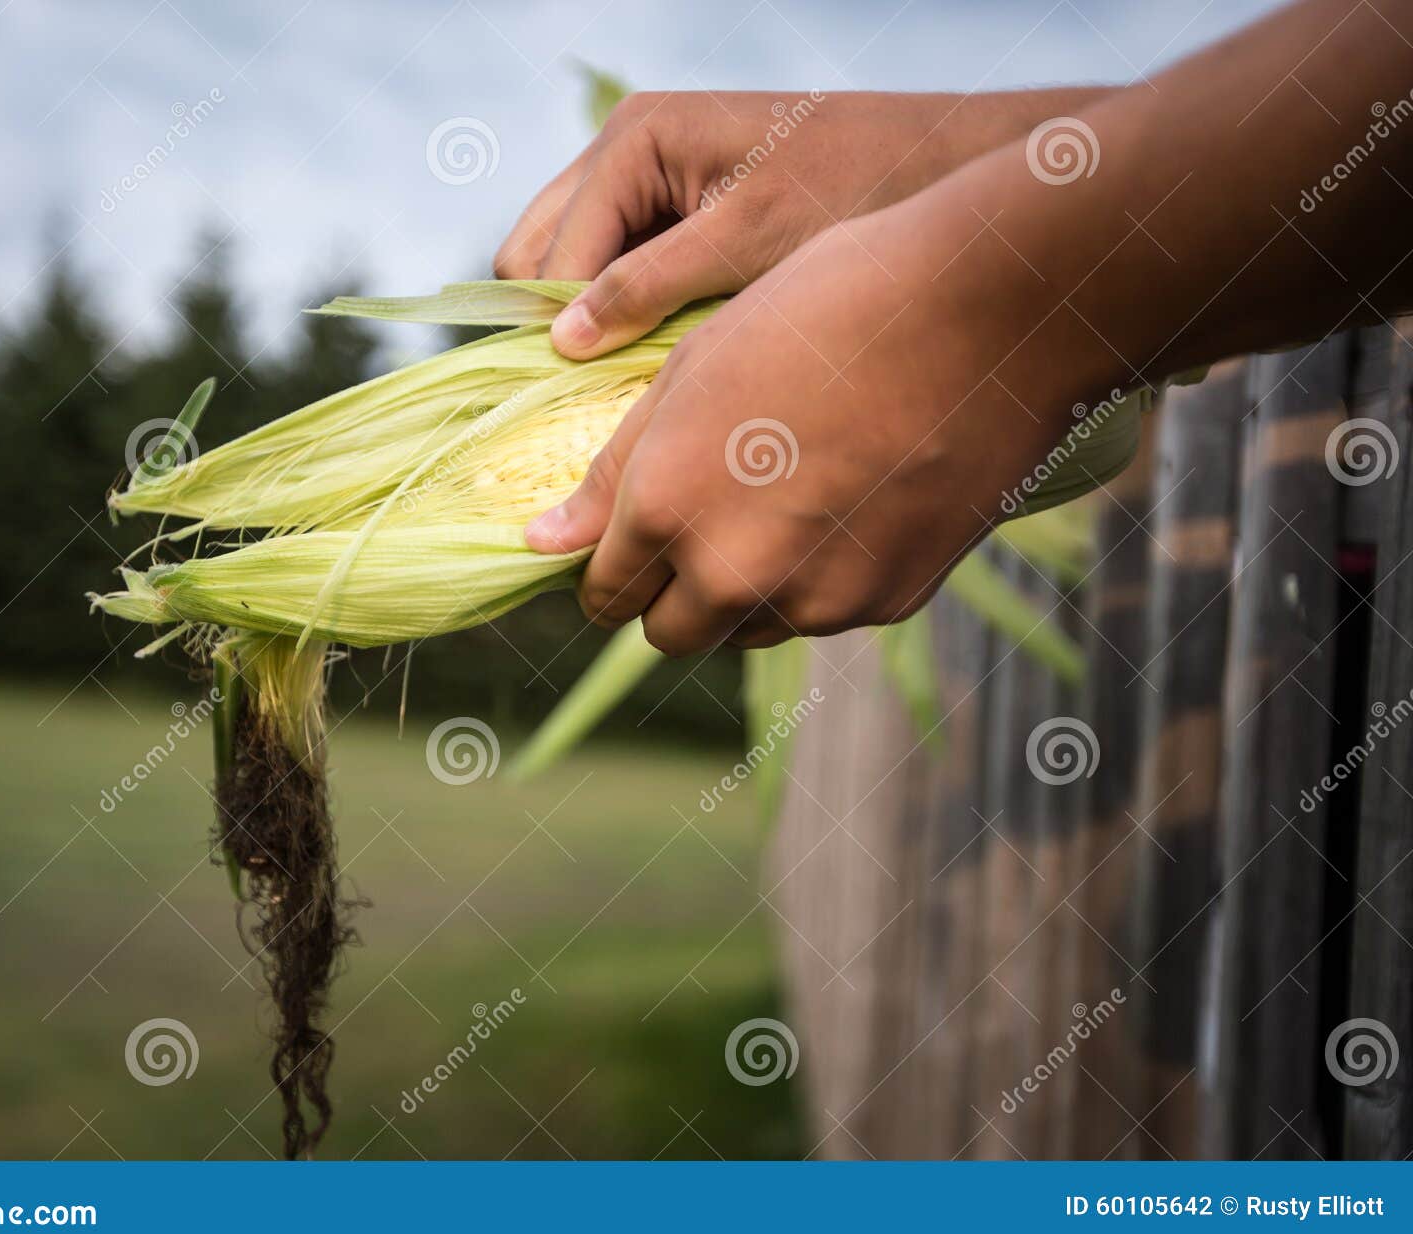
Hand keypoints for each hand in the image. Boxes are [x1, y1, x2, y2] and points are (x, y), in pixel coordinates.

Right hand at [494, 88, 1109, 359]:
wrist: (945, 166)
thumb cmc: (857, 188)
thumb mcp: (747, 243)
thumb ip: (648, 287)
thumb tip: (561, 343)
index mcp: (634, 143)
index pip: (545, 255)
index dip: (555, 331)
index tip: (578, 409)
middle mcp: (627, 155)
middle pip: (537, 258)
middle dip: (557, 323)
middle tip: (599, 398)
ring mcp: (651, 188)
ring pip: (573, 272)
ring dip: (589, 324)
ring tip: (630, 386)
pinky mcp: (680, 222)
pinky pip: (619, 276)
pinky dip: (625, 317)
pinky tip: (665, 361)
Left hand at [523, 210, 1101, 654]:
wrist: (980, 314)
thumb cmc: (823, 311)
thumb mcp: (694, 369)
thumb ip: (613, 472)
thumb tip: (543, 544)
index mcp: (666, 510)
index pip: (604, 595)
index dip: (607, 571)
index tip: (623, 548)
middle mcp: (733, 574)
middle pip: (669, 634)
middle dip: (670, 594)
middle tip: (701, 524)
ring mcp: (816, 598)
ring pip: (747, 630)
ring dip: (744, 591)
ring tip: (785, 498)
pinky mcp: (886, 603)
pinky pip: (825, 613)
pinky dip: (821, 579)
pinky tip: (849, 501)